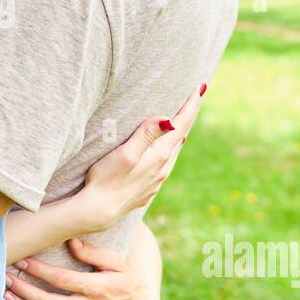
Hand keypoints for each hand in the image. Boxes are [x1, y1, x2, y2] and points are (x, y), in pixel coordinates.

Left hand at [1, 238, 159, 299]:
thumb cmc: (127, 284)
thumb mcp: (117, 263)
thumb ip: (93, 252)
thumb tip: (70, 241)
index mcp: (96, 289)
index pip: (60, 279)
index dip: (38, 270)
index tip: (22, 261)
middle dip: (23, 290)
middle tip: (6, 278)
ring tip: (7, 296)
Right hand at [80, 82, 204, 231]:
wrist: (99, 212)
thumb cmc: (106, 179)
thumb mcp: (125, 154)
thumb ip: (146, 135)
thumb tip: (169, 119)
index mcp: (160, 155)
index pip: (181, 124)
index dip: (191, 105)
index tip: (200, 87)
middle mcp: (164, 167)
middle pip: (181, 136)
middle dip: (188, 115)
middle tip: (195, 97)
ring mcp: (157, 179)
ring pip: (174, 150)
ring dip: (179, 133)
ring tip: (181, 119)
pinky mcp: (148, 187)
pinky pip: (165, 162)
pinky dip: (169, 148)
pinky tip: (164, 148)